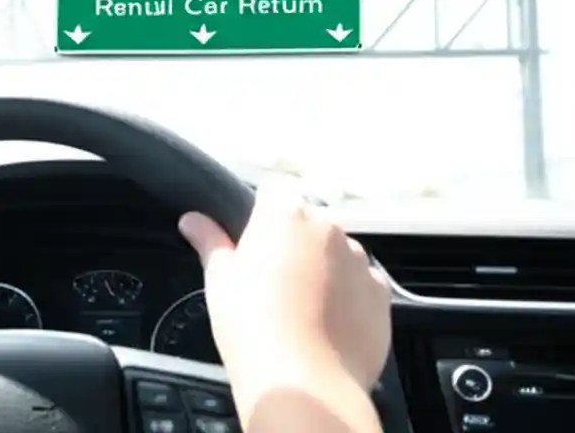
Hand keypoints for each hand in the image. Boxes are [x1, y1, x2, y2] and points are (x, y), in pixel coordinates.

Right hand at [178, 185, 390, 431]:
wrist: (303, 382)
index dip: (262, 215)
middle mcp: (329, 227)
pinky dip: (349, 297)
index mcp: (285, 213)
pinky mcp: (382, 293)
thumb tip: (192, 220)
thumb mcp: (220, 281)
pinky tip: (328, 325)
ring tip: (302, 310)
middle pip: (309, 224)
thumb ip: (210, 242)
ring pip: (338, 254)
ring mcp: (361, 260)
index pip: (274, 191)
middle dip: (294, 244)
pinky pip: (362, 285)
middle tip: (272, 283)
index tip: (253, 244)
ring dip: (324, 269)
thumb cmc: (252, 326)